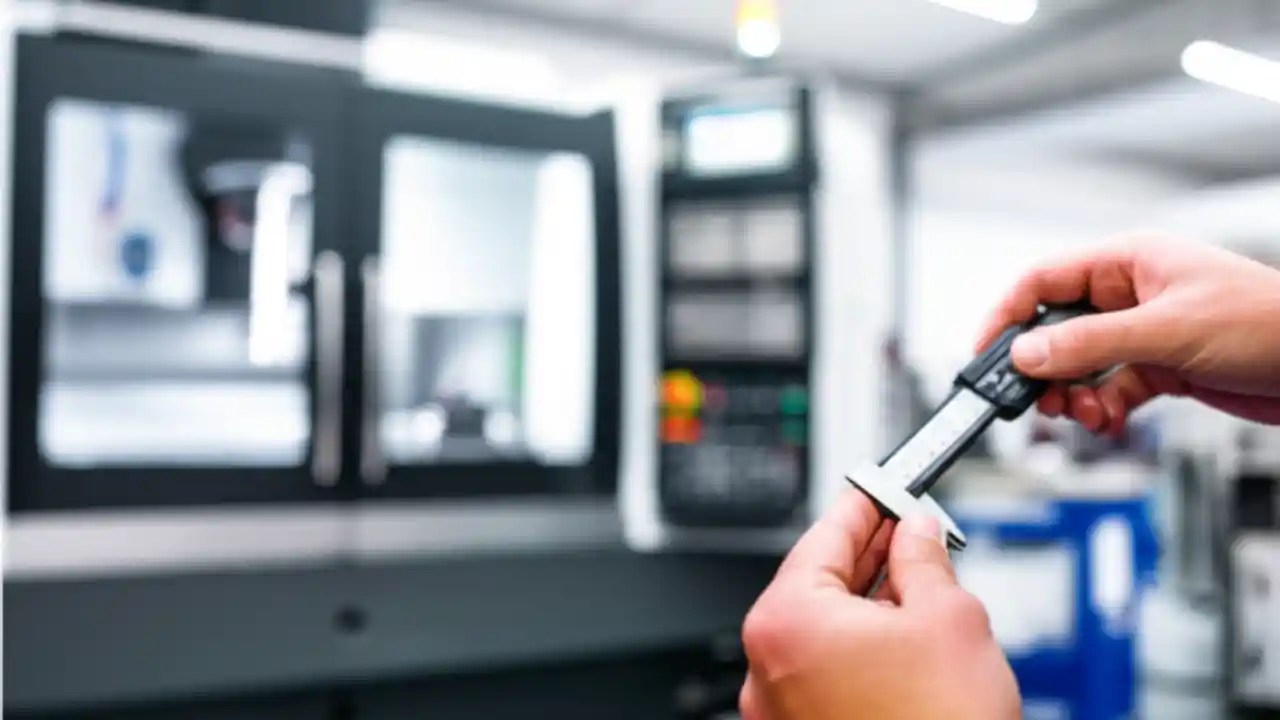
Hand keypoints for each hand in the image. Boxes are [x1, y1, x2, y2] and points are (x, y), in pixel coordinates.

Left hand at [739, 491, 1019, 719]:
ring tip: (920, 587)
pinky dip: (858, 649)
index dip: (865, 505)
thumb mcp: (949, 620)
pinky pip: (822, 672)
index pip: (823, 536)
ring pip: (821, 630)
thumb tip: (917, 533)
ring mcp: (778, 709)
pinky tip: (902, 640)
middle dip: (869, 556)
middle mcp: (766, 666)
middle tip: (910, 531)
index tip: (885, 486)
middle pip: (816, 583)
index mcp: (786, 622)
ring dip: (867, 604)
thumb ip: (926, 560)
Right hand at [977, 236, 1279, 434]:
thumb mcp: (1167, 332)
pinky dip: (1102, 409)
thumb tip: (1027, 353)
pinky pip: (1110, 389)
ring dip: (1073, 395)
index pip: (1044, 281)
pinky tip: (1109, 421)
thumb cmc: (1269, 323)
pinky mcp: (1161, 367)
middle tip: (1035, 398)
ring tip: (1081, 414)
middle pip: (1056, 329)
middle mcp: (1131, 294)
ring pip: (1080, 365)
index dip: (1007, 315)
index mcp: (1128, 262)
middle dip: (1043, 368)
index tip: (985, 351)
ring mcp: (1144, 333)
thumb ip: (1090, 344)